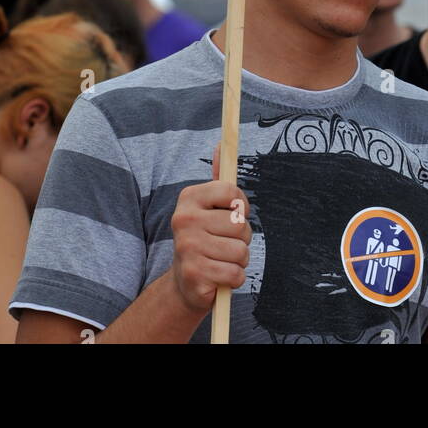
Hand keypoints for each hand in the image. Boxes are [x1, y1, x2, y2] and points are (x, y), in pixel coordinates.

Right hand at [169, 146, 251, 314]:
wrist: (184, 282)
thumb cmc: (204, 238)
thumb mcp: (209, 206)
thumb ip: (218, 177)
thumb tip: (221, 144)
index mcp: (189, 197)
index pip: (233, 193)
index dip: (242, 207)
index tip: (233, 214)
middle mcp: (184, 219)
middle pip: (240, 224)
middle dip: (242, 238)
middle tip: (225, 242)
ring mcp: (188, 247)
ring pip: (241, 251)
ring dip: (239, 260)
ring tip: (222, 259)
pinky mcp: (195, 274)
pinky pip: (236, 273)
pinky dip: (235, 278)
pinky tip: (220, 276)